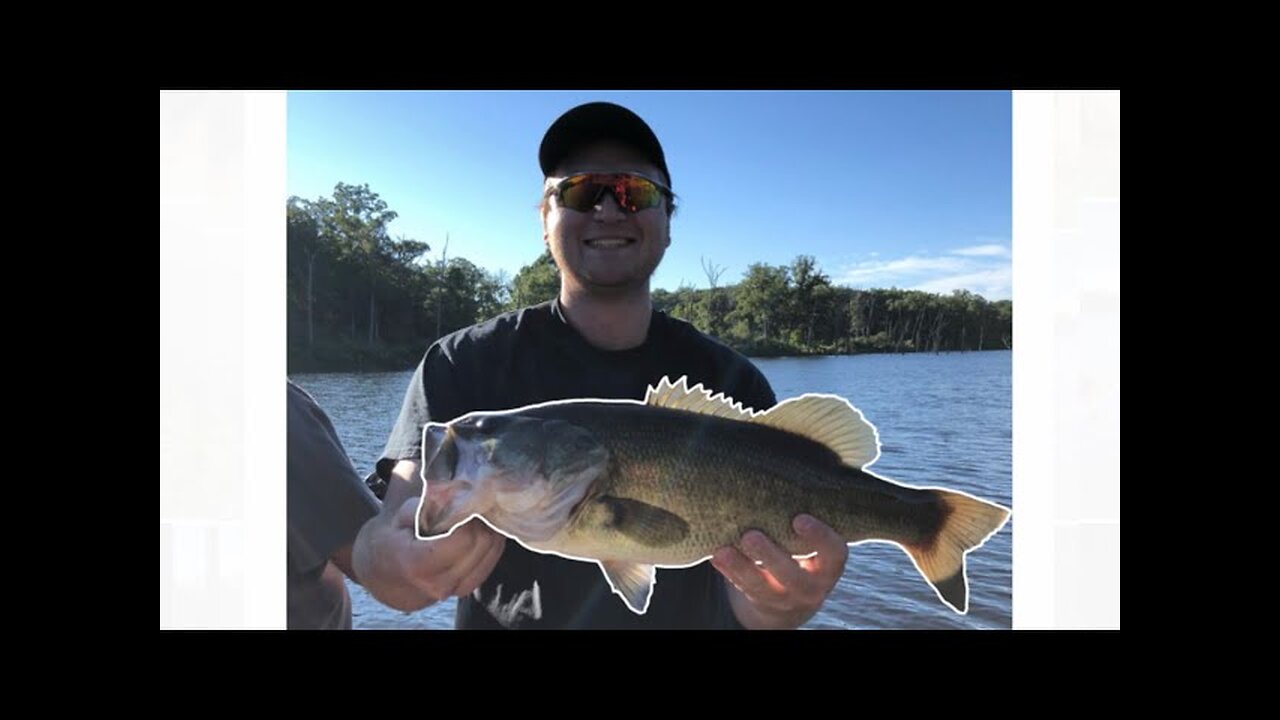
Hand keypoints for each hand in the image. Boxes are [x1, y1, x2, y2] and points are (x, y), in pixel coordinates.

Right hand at [352, 495, 505, 611]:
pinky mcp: (461, 592)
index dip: (468, 516)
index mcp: (416, 564)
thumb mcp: (397, 512)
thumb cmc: (387, 539)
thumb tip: (455, 487)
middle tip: (471, 506)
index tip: (462, 501)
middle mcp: (436, 584)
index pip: (465, 538)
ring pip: (490, 554)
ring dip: (487, 532)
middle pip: (482, 544)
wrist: (376, 575)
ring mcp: (450, 592)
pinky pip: (488, 565)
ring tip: (472, 518)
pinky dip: (487, 547)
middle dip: (480, 521)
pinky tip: (475, 533)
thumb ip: (426, 500)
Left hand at [711, 514, 848, 629]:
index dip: (820, 537)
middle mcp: (812, 586)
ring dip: (742, 568)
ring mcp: (786, 599)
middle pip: (793, 576)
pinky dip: (729, 572)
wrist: (793, 597)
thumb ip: (802, 517)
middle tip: (751, 535)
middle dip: (770, 556)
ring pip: (763, 588)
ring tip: (723, 550)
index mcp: (830, 565)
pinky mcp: (762, 603)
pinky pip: (744, 589)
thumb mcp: (812, 541)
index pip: (834, 552)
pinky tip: (717, 556)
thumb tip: (780, 472)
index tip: (799, 519)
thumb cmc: (802, 549)